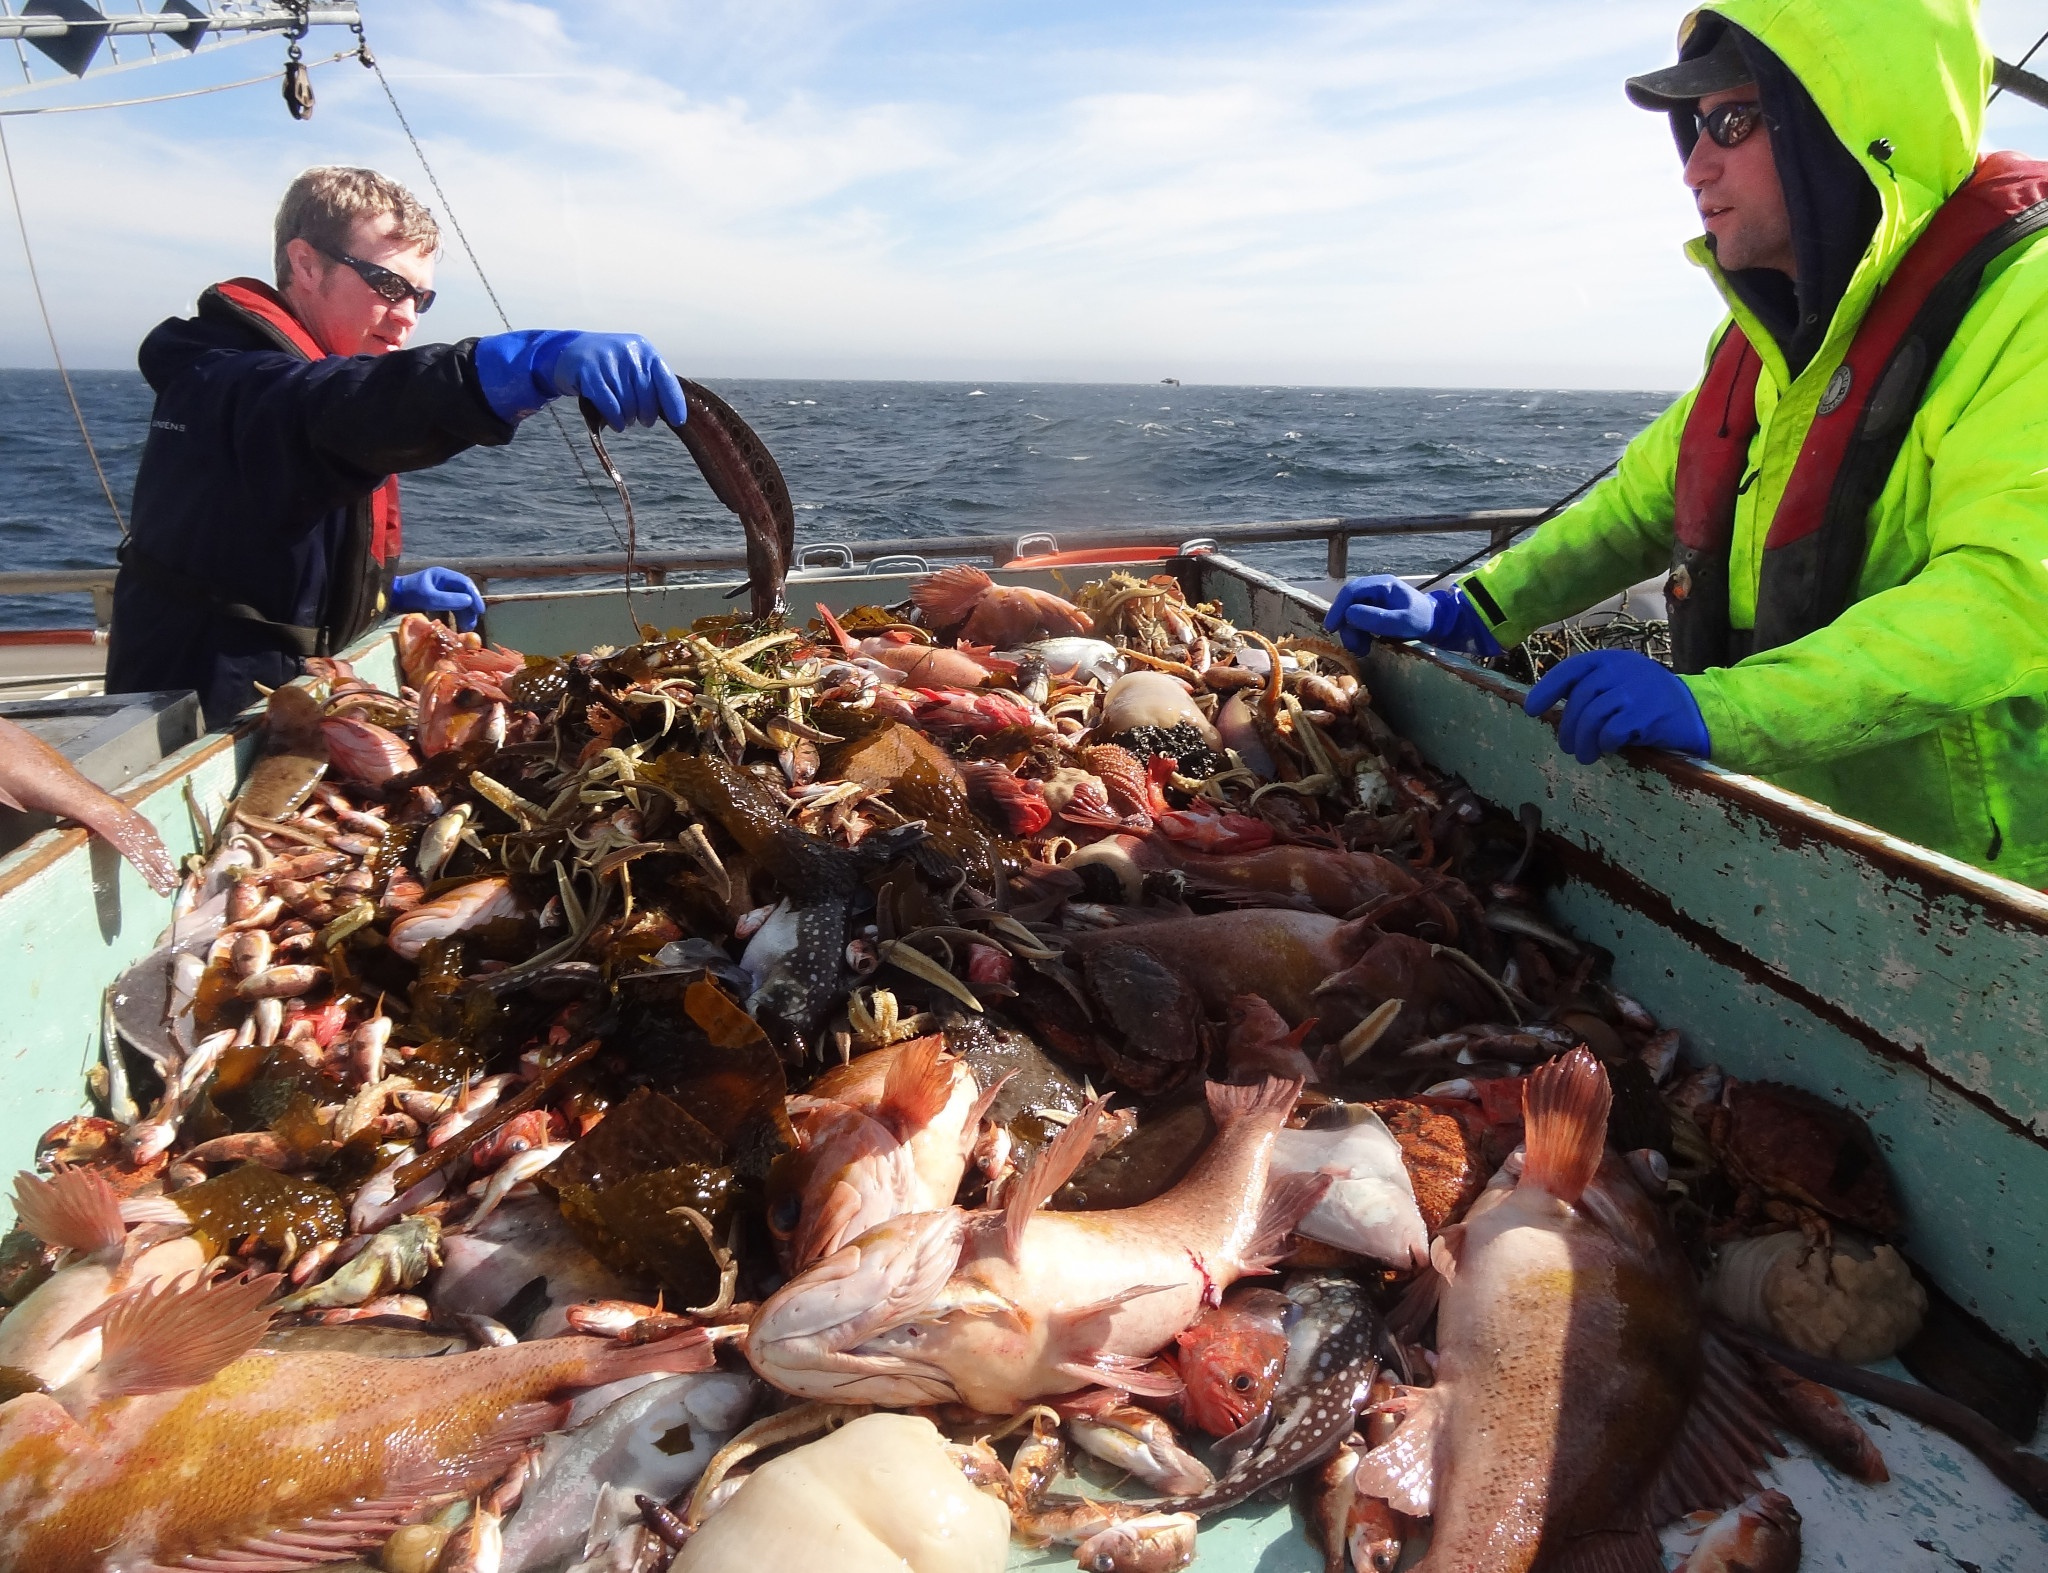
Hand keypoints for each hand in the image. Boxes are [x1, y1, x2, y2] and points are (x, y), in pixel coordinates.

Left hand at [390, 566, 484, 631]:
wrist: (391, 598)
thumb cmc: (408, 594)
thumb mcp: (428, 596)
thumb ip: (448, 599)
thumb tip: (468, 601)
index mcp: (443, 575)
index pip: (466, 584)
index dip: (475, 597)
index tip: (479, 611)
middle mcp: (444, 582)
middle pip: (465, 594)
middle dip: (470, 609)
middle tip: (472, 624)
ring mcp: (441, 591)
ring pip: (460, 602)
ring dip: (465, 614)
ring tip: (466, 628)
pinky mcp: (437, 600)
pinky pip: (452, 607)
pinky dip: (457, 616)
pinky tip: (458, 626)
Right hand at [472, 330, 687, 429]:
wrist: (570, 352)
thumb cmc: (609, 365)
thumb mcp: (632, 364)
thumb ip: (651, 381)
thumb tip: (675, 411)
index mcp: (644, 349)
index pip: (664, 378)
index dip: (673, 402)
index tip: (677, 421)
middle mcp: (628, 351)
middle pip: (646, 395)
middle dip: (646, 414)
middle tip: (643, 421)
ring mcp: (607, 360)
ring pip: (627, 402)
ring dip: (628, 418)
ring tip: (626, 420)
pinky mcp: (588, 372)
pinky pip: (609, 404)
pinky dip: (615, 418)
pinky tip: (617, 424)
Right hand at [1323, 575, 1500, 656]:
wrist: (1438, 625)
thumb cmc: (1423, 621)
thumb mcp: (1402, 622)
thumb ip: (1377, 618)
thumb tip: (1349, 614)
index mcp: (1382, 585)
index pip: (1351, 591)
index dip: (1338, 608)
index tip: (1332, 627)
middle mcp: (1375, 590)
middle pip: (1348, 604)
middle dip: (1347, 626)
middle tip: (1354, 646)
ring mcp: (1374, 601)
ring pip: (1350, 614)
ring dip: (1352, 633)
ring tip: (1362, 649)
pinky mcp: (1374, 612)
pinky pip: (1358, 621)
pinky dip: (1358, 634)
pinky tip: (1366, 646)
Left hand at [1523, 649, 1709, 763]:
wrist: (1695, 712)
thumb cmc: (1650, 701)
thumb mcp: (1621, 683)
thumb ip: (1592, 688)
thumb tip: (1550, 707)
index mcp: (1610, 660)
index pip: (1571, 669)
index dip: (1547, 689)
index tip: (1531, 709)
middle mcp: (1620, 670)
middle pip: (1579, 699)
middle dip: (1569, 727)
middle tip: (1568, 746)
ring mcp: (1634, 690)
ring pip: (1591, 717)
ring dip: (1583, 742)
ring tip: (1585, 755)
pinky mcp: (1646, 714)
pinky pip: (1611, 731)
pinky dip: (1605, 743)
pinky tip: (1610, 748)